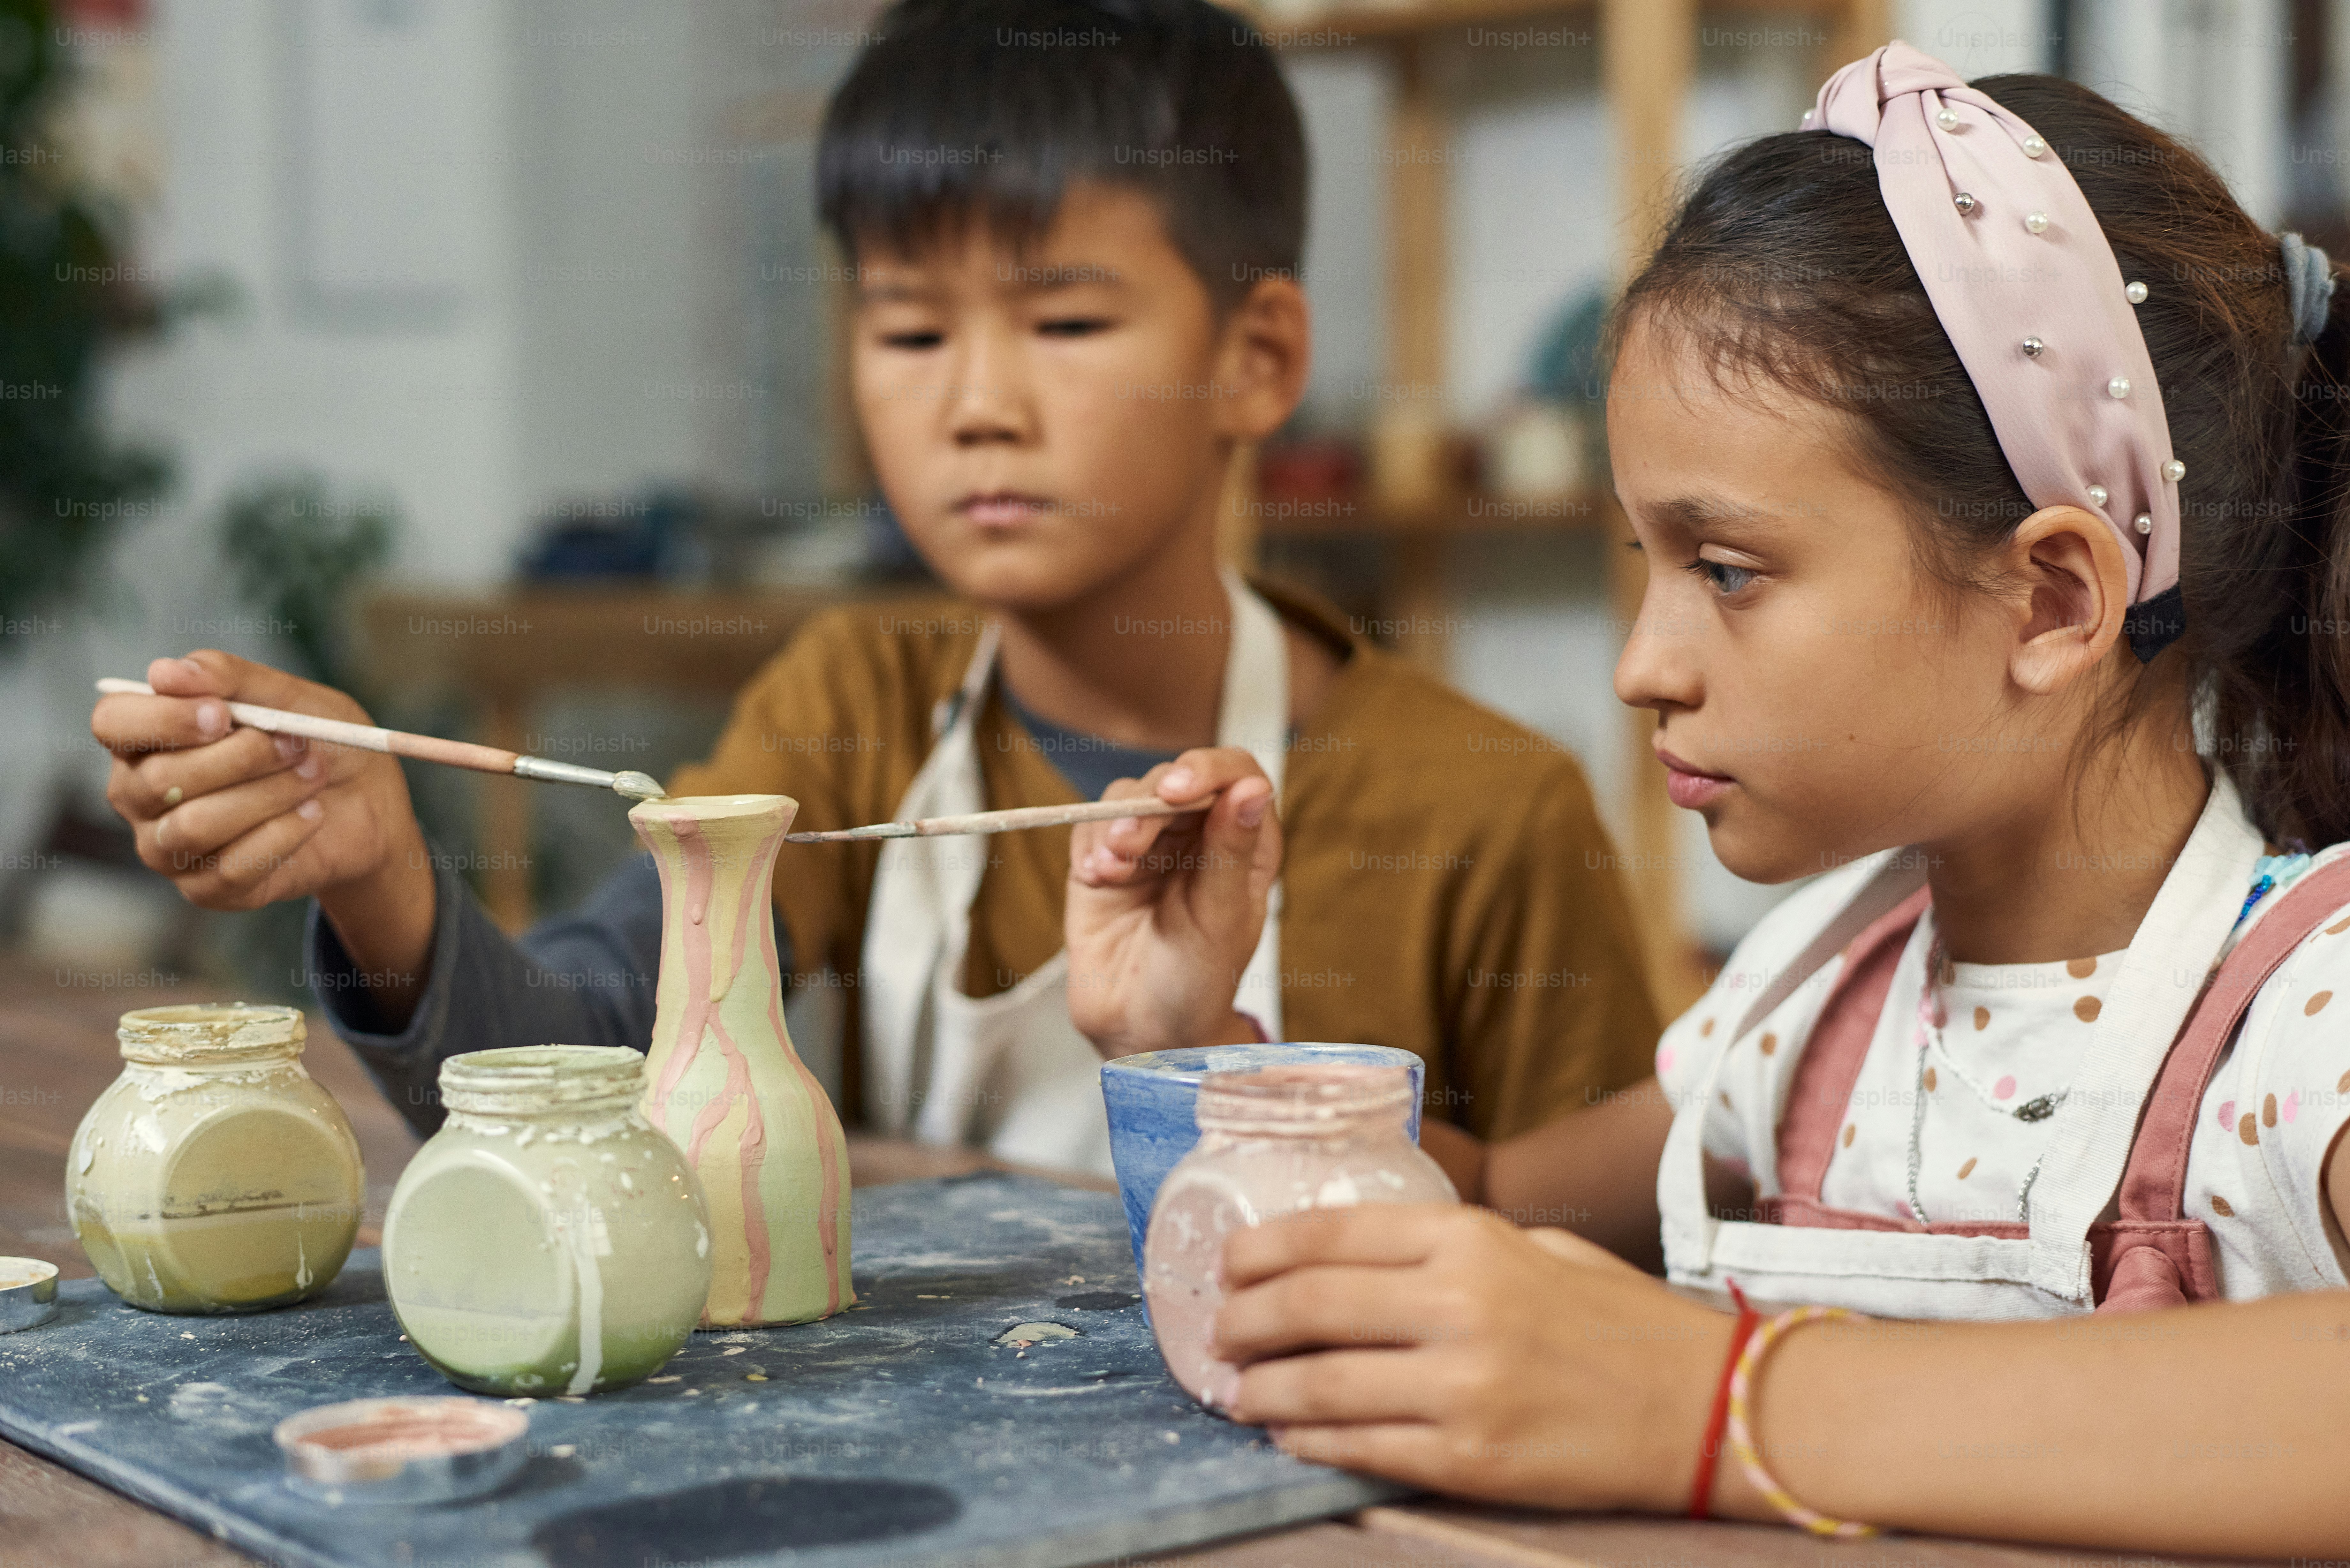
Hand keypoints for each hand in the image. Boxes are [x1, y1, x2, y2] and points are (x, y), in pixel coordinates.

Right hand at [94, 651, 436, 993]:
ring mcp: (167, 846)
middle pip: (159, 779)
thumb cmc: (317, 741)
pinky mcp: (206, 889)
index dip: (160, 719)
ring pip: (195, 825)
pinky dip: (283, 834)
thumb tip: (164, 672)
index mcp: (147, 738)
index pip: (112, 722)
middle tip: (297, 744)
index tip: (220, 713)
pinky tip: (312, 815)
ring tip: (314, 775)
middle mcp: (140, 794)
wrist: (366, 804)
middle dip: (241, 758)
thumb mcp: (288, 696)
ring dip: (268, 795)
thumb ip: (228, 678)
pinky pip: (231, 868)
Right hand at [1064, 746, 1278, 1057]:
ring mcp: (1148, 845)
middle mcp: (1198, 835)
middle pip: (1174, 779)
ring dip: (1115, 825)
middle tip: (1128, 846)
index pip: (1235, 774)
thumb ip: (1232, 851)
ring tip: (1112, 871)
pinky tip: (1098, 877)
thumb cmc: (1197, 982)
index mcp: (1243, 844)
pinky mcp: (1103, 859)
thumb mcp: (1221, 921)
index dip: (1208, 769)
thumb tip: (1252, 789)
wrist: (1141, 1029)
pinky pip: (1090, 825)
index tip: (1178, 790)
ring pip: (1128, 795)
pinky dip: (1089, 844)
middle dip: (1149, 806)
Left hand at [1211, 1205, 1726, 1511]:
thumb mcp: (1536, 1249)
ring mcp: (1463, 1389)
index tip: (1227, 1264)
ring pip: (1319, 1385)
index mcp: (1472, 1242)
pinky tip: (1287, 1435)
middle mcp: (1459, 1307)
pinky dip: (1309, 1441)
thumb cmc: (1621, 1323)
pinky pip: (1361, 1447)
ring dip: (1261, 1390)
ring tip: (1235, 1391)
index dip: (1261, 1250)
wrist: (1711, 1406)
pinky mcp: (1471, 1459)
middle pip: (1308, 1306)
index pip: (1331, 1236)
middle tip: (1217, 1331)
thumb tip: (1352, 1262)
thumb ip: (1448, 1251)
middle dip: (1243, 1321)